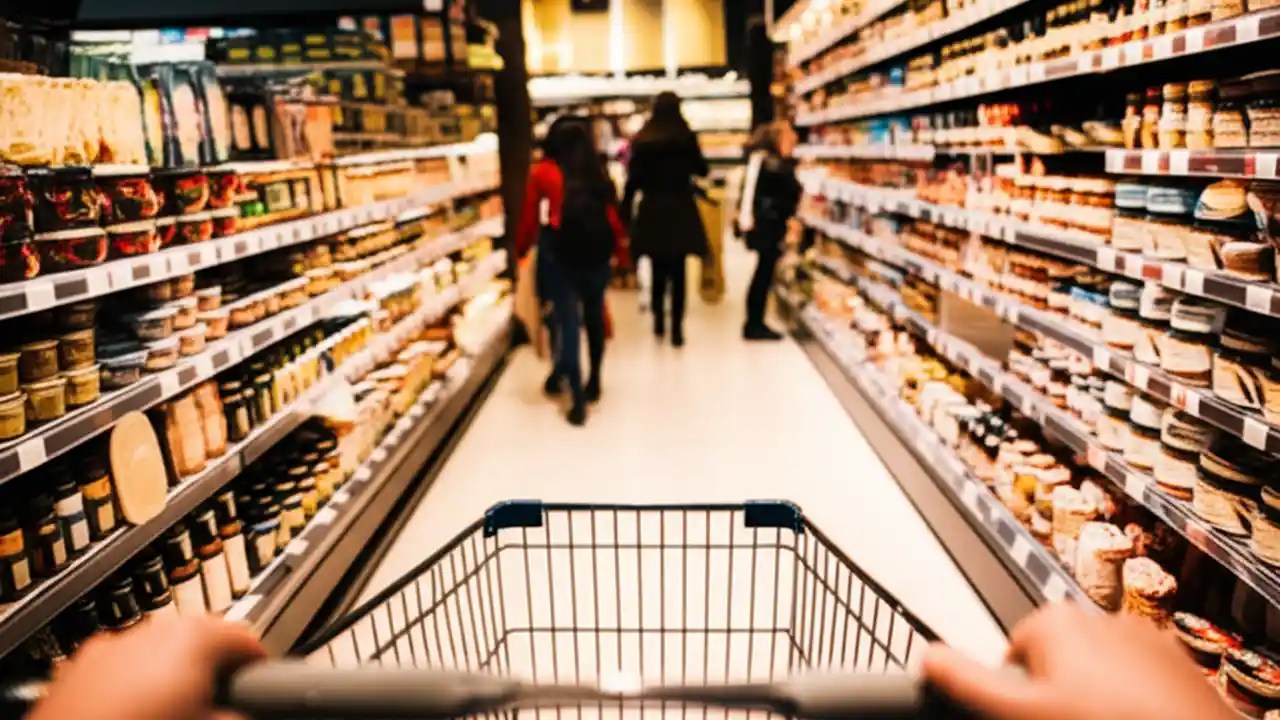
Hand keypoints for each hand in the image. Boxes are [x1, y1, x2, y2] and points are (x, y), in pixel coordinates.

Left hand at [30, 616, 265, 719]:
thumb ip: (239, 714)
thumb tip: (246, 714)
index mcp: (194, 639)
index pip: (248, 639)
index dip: (259, 666)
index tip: (259, 686)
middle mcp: (153, 631)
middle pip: (203, 639)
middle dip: (214, 669)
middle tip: (217, 704)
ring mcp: (113, 647)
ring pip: (160, 651)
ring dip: (174, 675)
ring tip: (173, 713)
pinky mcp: (80, 668)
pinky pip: (124, 666)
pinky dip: (135, 683)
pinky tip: (134, 716)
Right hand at [924, 603, 1234, 719]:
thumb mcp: (1019, 712)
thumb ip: (967, 681)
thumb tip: (927, 657)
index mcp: (1054, 622)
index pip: (1011, 659)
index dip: (1017, 699)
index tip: (1033, 719)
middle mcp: (1098, 618)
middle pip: (1054, 666)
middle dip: (1056, 698)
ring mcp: (1142, 641)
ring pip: (1096, 676)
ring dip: (1096, 702)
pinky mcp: (1175, 665)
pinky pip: (1136, 684)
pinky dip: (1132, 705)